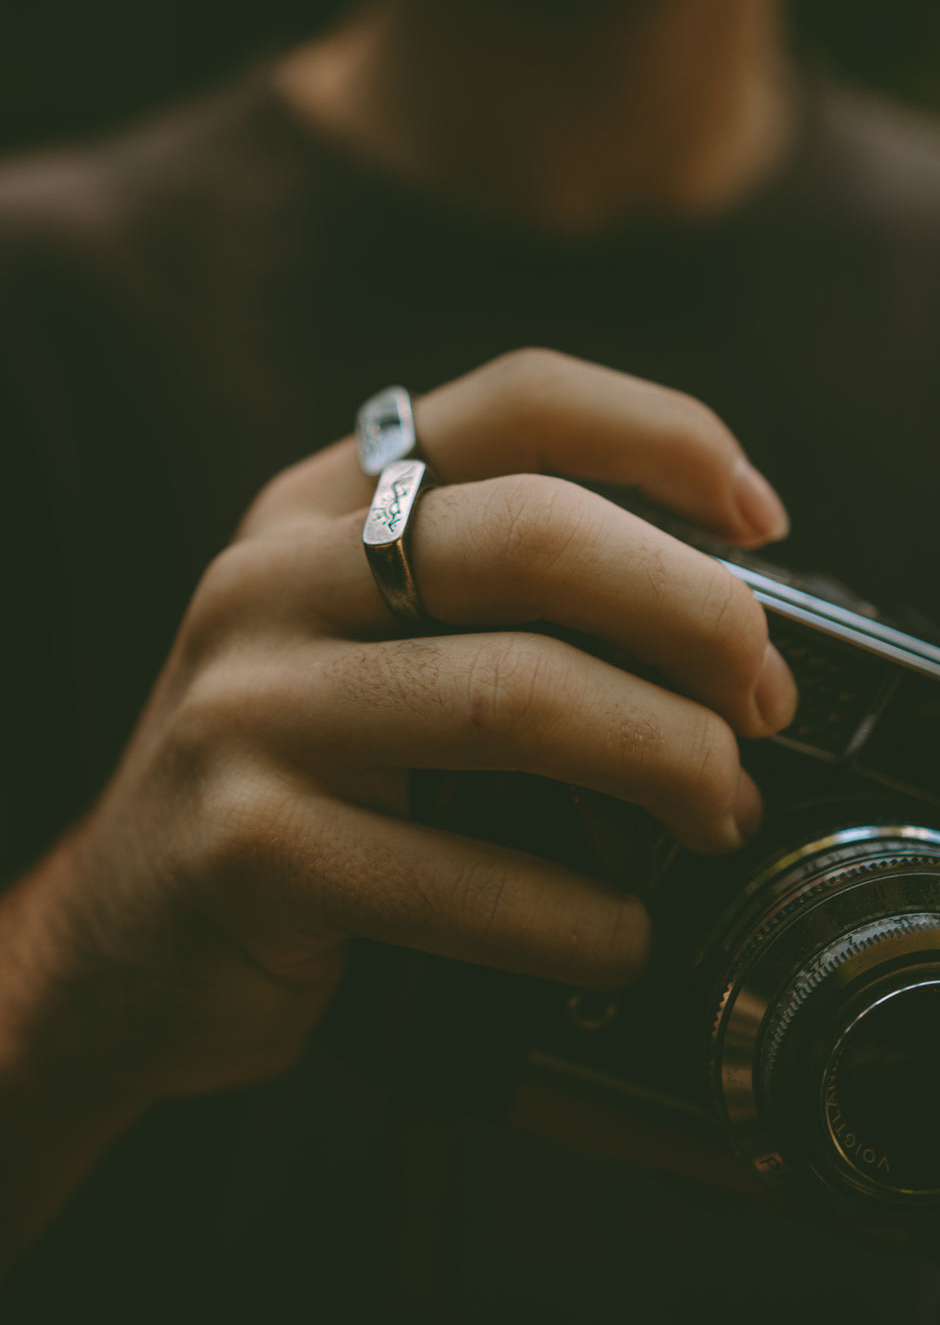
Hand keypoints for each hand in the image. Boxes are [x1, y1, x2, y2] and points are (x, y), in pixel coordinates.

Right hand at [1, 350, 795, 1111]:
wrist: (127, 936)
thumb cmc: (297, 787)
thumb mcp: (368, 651)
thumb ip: (497, 604)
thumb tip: (723, 617)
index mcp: (320, 508)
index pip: (515, 402)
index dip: (664, 434)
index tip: (759, 517)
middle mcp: (273, 579)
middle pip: (537, 535)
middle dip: (697, 616)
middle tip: (763, 701)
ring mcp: (248, 706)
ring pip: (517, 697)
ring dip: (666, 763)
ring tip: (718, 815)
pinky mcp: (248, 846)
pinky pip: (467, 877)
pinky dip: (580, 918)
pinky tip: (618, 936)